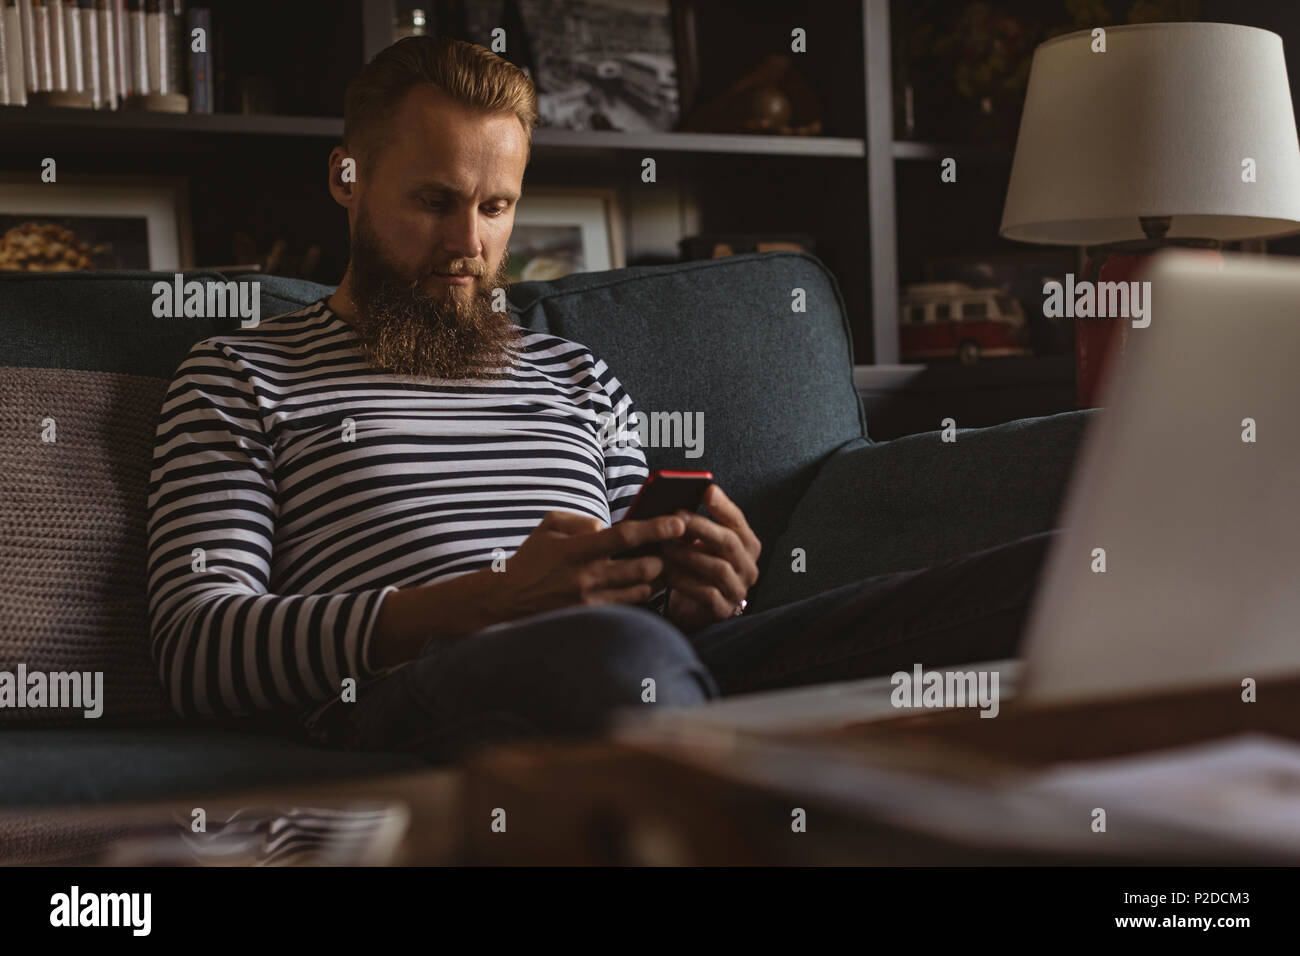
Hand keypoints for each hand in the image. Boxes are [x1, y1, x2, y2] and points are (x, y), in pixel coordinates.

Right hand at [500, 510, 686, 618]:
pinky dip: (640, 595)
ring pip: (643, 590)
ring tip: (656, 566)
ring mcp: (591, 602)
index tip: (678, 523)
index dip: (655, 528)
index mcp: (577, 550)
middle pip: (644, 568)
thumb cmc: (532, 559)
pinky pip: (629, 606)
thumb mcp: (550, 526)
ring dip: (655, 578)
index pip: (625, 537)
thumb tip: (609, 527)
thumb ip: (582, 521)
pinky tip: (638, 585)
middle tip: (670, 548)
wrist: (507, 600)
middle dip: (663, 557)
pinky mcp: (592, 619)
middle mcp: (587, 577)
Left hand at [662, 485, 760, 633]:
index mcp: (747, 546)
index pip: (738, 521)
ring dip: (689, 554)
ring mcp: (738, 590)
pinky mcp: (723, 611)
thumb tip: (676, 505)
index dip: (723, 505)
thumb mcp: (699, 545)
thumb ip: (696, 526)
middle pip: (730, 542)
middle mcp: (749, 567)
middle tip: (677, 518)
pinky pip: (706, 594)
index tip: (706, 490)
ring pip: (718, 568)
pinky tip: (667, 573)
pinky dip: (685, 581)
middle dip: (702, 527)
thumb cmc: (695, 569)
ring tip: (665, 546)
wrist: (692, 609)